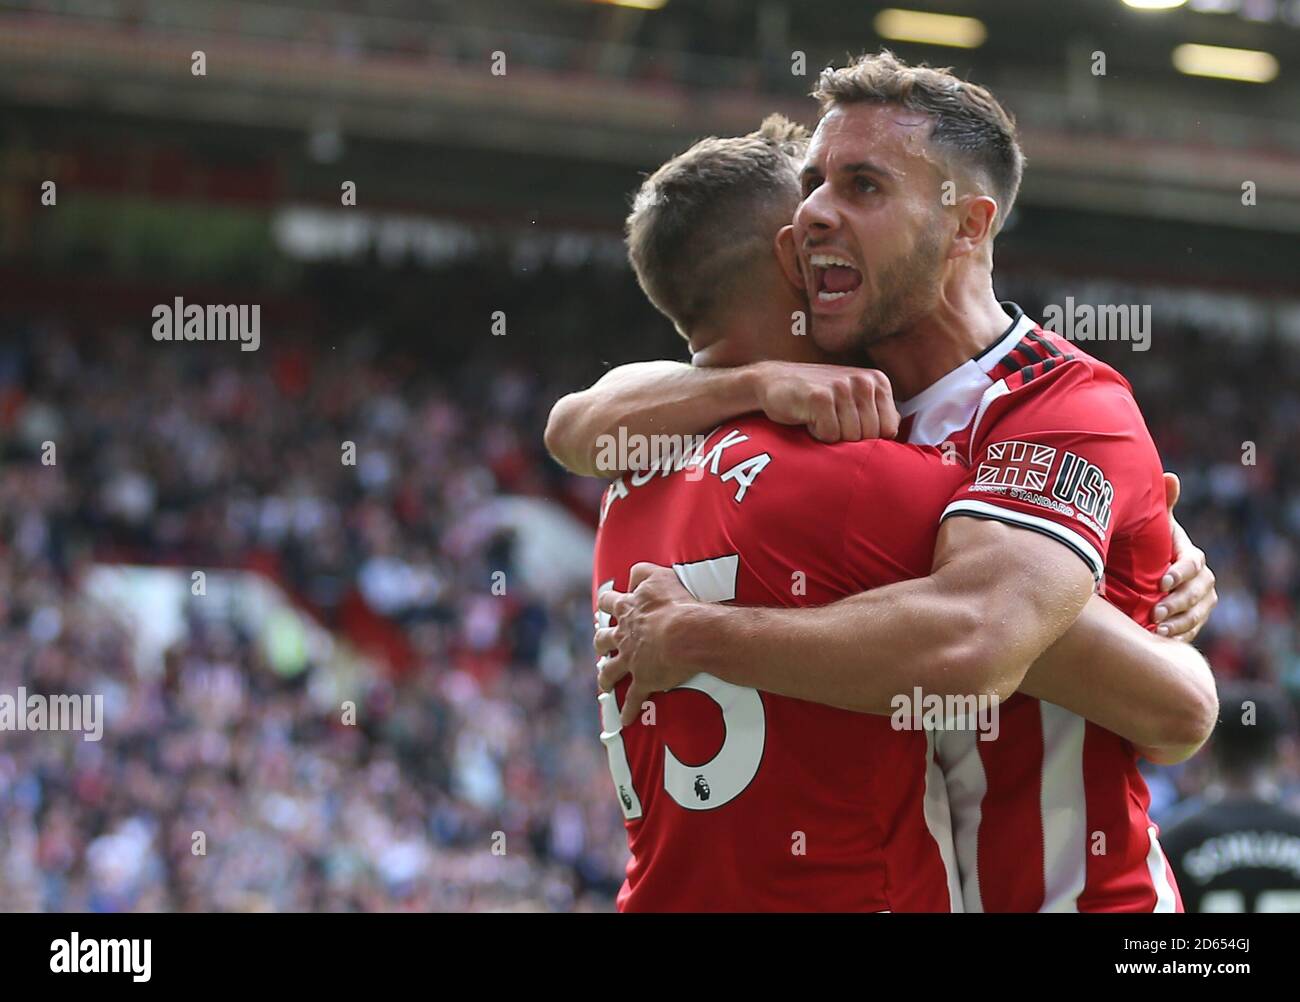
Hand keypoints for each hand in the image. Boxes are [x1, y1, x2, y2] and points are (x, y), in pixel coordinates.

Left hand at [594, 563, 706, 726]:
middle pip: (602, 639)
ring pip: (610, 670)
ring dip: (606, 677)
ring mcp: (631, 660)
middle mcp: (624, 636)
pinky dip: (629, 711)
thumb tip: (631, 576)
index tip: (607, 604)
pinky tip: (625, 720)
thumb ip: (641, 573)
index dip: (608, 602)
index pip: (610, 602)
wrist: (686, 633)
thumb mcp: (658, 576)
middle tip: (601, 645)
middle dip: (600, 642)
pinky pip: (633, 699)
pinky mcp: (643, 680)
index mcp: (628, 610)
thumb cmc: (676, 602)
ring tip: (604, 683)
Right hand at [751, 361, 897, 443]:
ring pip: (850, 438)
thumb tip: (899, 431)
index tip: (848, 425)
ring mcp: (841, 387)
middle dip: (848, 439)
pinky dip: (816, 434)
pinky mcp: (820, 397)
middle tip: (830, 422)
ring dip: (831, 436)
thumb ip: (878, 412)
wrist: (774, 382)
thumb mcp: (854, 399)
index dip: (867, 438)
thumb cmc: (817, 397)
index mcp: (877, 381)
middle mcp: (863, 381)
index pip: (888, 429)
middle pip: (869, 436)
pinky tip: (808, 418)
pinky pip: (829, 435)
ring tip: (819, 419)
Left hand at [1155, 472, 1216, 641]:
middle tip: (1155, 609)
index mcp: (1191, 557)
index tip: (1161, 581)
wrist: (1137, 575)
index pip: (1193, 564)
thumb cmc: (1146, 546)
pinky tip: (1160, 637)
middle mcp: (1201, 580)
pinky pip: (1191, 630)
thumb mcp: (1151, 527)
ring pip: (1197, 614)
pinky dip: (1178, 635)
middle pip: (1199, 593)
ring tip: (1156, 626)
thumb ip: (1162, 506)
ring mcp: (1198, 602)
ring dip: (1179, 622)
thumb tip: (1170, 476)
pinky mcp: (1191, 621)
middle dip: (1179, 602)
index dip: (1180, 572)